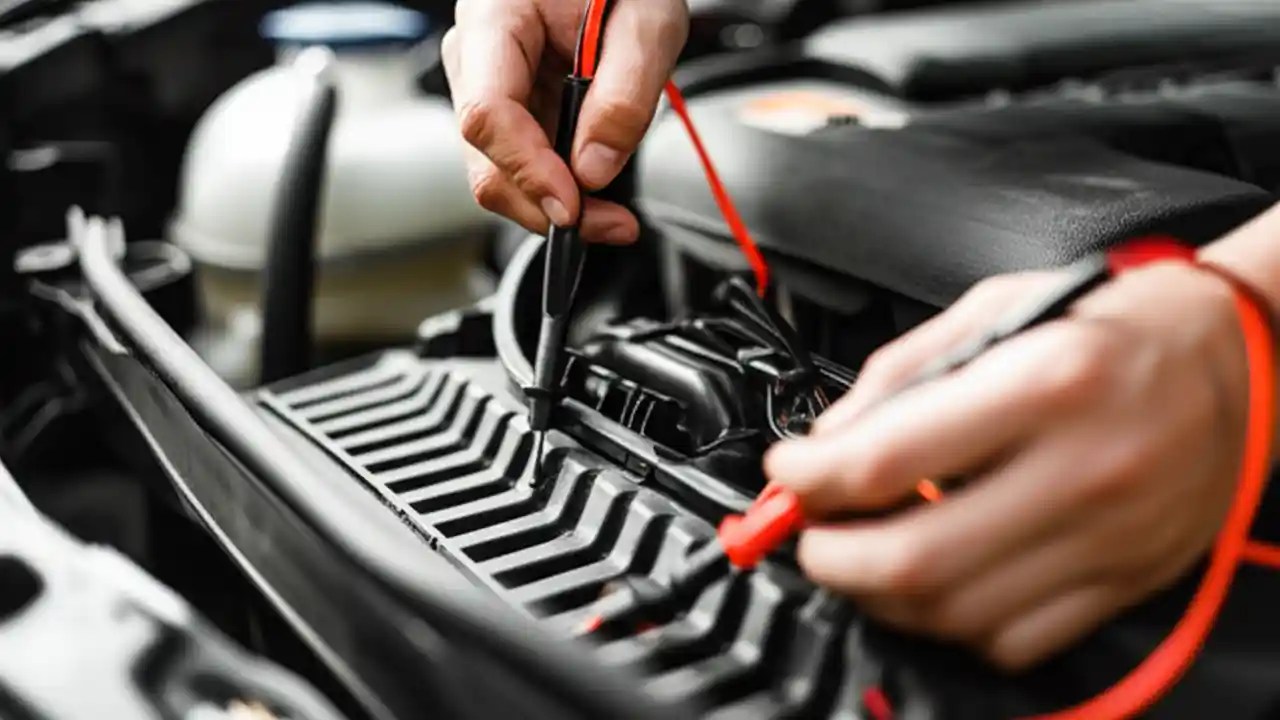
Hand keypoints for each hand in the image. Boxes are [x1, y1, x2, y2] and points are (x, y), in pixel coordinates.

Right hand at [442, 0, 687, 243]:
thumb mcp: (648, 23)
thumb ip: (624, 96)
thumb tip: (594, 170)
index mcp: (493, 17)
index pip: (488, 113)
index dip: (528, 170)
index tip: (571, 207)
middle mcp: (477, 56)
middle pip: (486, 156)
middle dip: (544, 203)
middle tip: (608, 224)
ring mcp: (488, 86)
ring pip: (499, 171)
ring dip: (553, 204)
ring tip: (612, 217)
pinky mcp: (511, 111)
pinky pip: (521, 165)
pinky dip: (558, 190)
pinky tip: (596, 199)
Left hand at [765, 263, 1250, 670]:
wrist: (1238, 359)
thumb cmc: (1113, 325)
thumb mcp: (997, 310)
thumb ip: (901, 375)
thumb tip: (827, 440)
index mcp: (1043, 384)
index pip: (885, 460)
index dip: (809, 478)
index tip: (789, 473)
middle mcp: (1080, 470)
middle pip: (911, 559)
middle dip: (829, 556)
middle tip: (808, 533)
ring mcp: (1107, 539)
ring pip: (955, 614)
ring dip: (879, 595)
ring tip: (860, 556)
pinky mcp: (1122, 582)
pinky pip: (1014, 640)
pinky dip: (952, 624)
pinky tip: (937, 582)